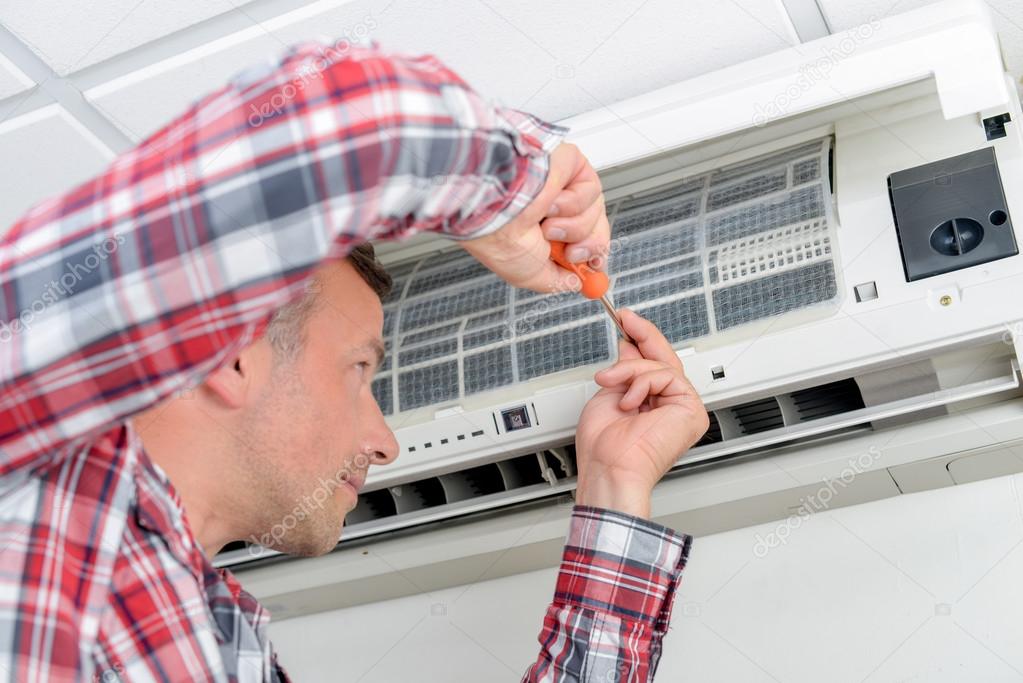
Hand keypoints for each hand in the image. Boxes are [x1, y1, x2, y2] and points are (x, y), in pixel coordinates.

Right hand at [460, 143, 609, 292]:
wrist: (496, 207)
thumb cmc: (502, 236)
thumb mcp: (528, 275)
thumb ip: (555, 280)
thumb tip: (575, 283)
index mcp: (542, 232)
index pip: (581, 244)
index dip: (591, 258)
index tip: (594, 270)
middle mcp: (553, 210)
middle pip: (595, 231)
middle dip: (588, 247)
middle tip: (571, 252)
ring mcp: (562, 187)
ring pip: (594, 215)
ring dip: (574, 227)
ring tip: (548, 225)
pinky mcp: (570, 166)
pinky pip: (591, 191)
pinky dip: (573, 203)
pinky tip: (550, 203)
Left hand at [575, 310, 709, 517]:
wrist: (610, 467)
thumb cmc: (604, 446)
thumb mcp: (610, 393)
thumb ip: (625, 370)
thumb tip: (630, 345)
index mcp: (651, 405)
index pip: (653, 365)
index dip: (642, 340)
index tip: (625, 321)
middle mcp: (670, 406)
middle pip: (665, 360)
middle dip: (644, 336)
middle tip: (627, 319)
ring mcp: (682, 408)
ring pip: (662, 365)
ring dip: (630, 370)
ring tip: (611, 383)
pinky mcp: (691, 410)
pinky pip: (667, 376)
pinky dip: (642, 383)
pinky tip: (631, 401)